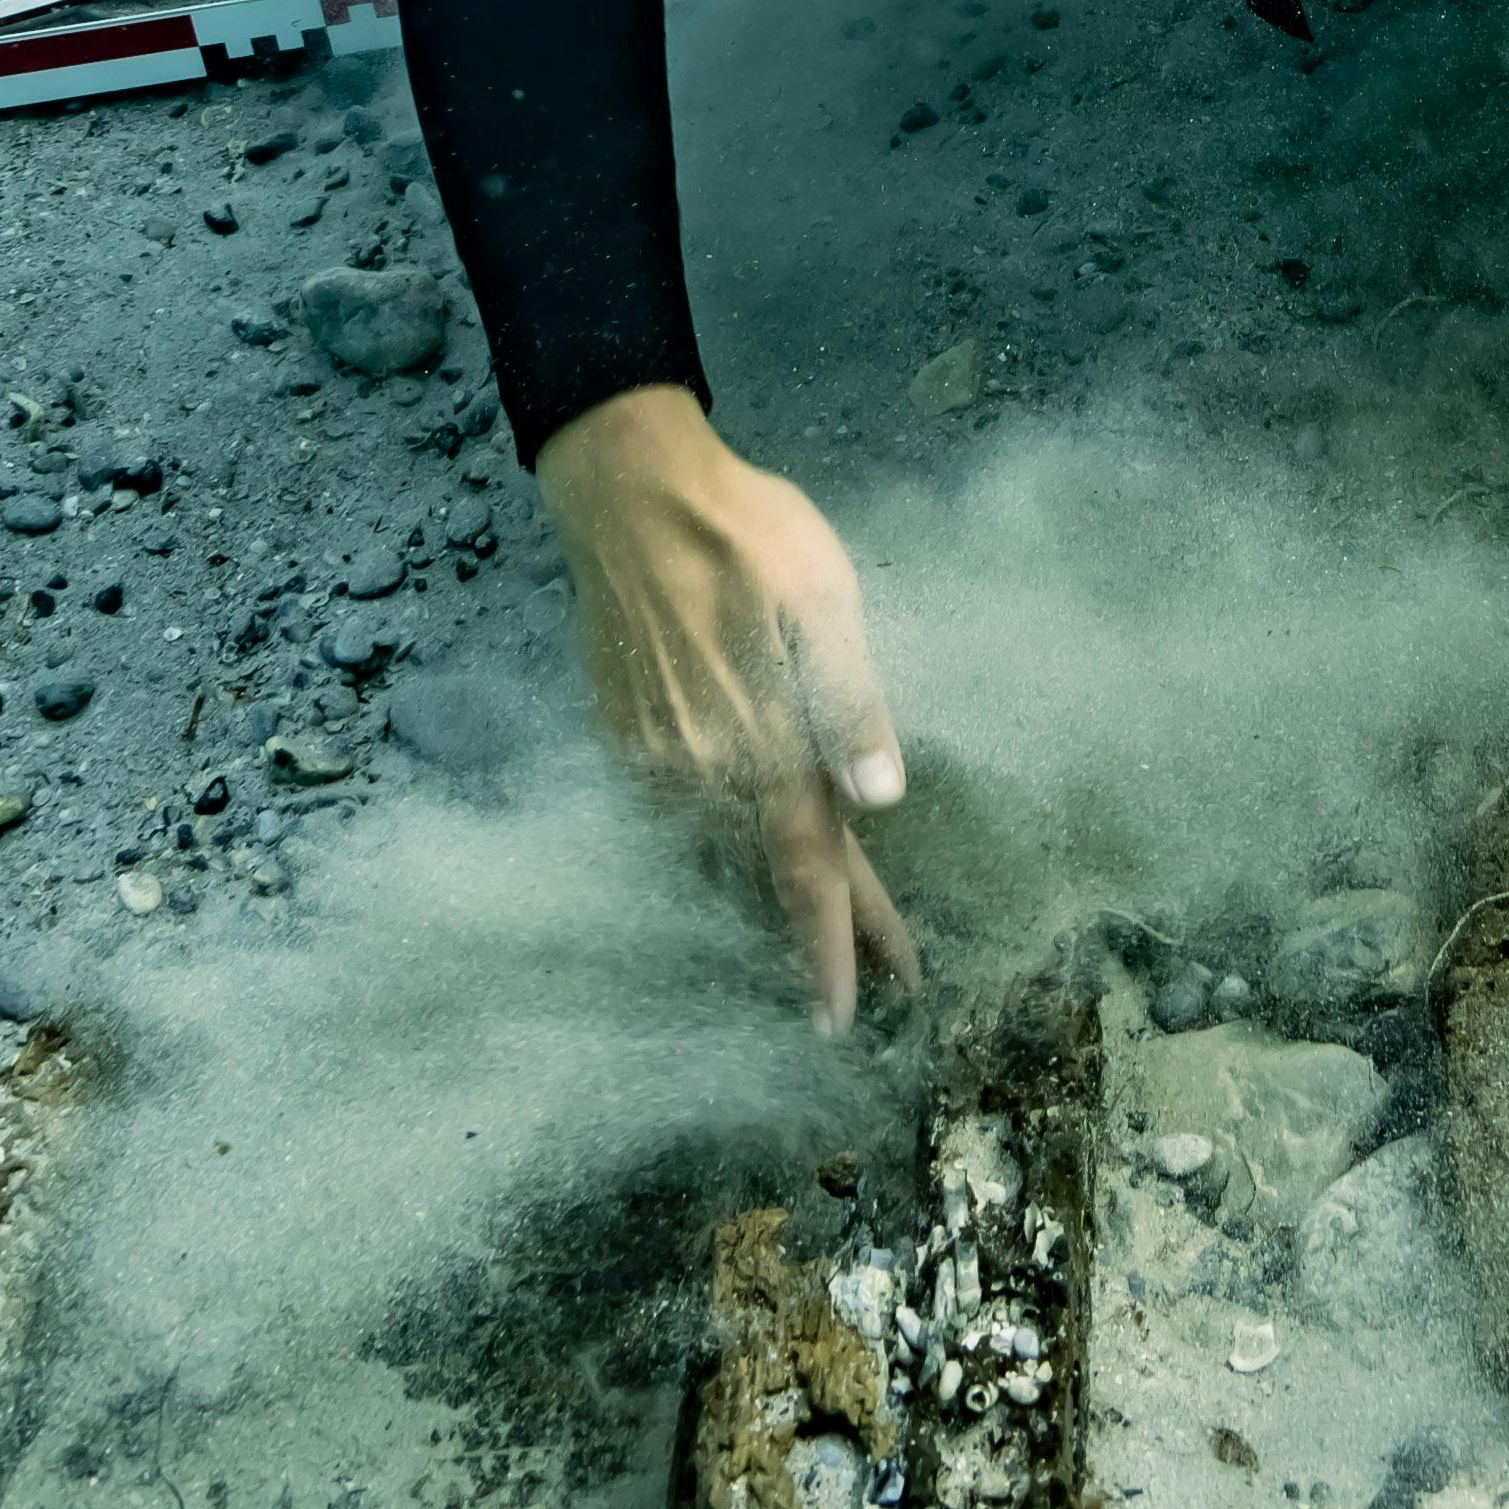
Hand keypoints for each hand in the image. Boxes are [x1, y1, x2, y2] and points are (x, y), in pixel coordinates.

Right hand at [531, 386, 917, 1028]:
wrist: (628, 490)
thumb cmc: (746, 535)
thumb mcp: (822, 602)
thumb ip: (851, 705)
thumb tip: (884, 801)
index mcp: (762, 747)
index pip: (808, 874)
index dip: (834, 948)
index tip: (845, 1018)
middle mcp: (702, 772)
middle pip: (771, 873)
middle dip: (825, 927)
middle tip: (882, 974)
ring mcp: (654, 758)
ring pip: (722, 850)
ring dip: (771, 889)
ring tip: (816, 926)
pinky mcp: (624, 734)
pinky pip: (679, 816)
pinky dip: (720, 843)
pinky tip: (741, 843)